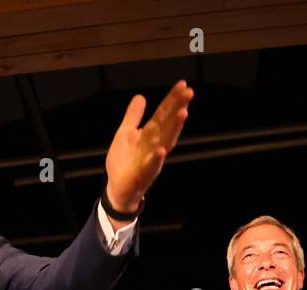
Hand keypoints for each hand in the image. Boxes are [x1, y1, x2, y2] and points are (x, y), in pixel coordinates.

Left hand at [104, 79, 193, 218]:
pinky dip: (157, 158)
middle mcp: (155, 144)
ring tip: (183, 113)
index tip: (183, 84)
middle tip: (189, 93)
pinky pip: (152, 165)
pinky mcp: (144, 174)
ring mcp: (152, 159)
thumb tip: (141, 96)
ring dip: (175, 128)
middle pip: (169, 123)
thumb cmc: (124, 161)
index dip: (172, 99)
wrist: (117, 188)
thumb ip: (133, 116)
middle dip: (179, 108)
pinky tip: (162, 150)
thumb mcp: (125, 133)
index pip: (164, 113)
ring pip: (167, 142)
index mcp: (150, 134)